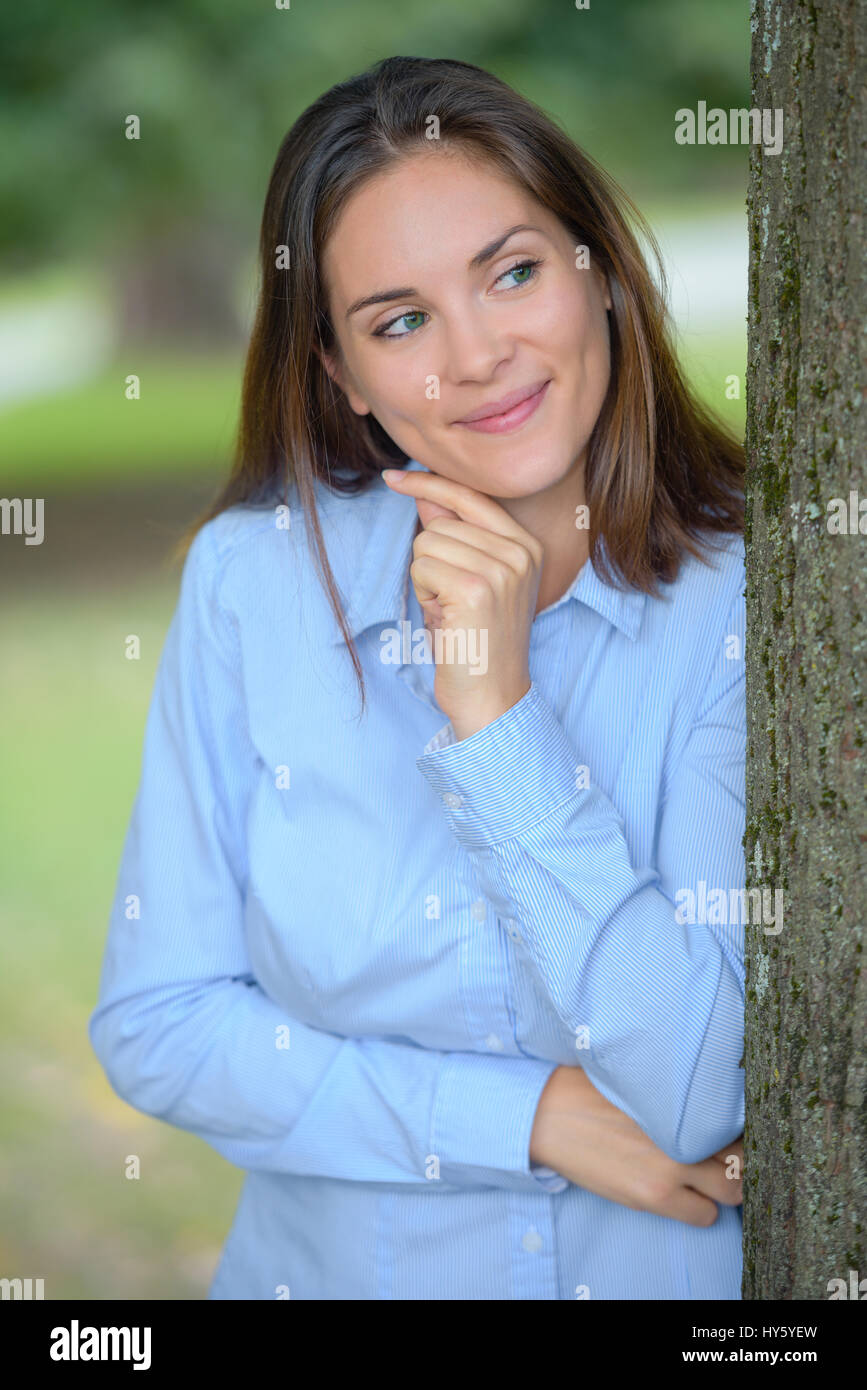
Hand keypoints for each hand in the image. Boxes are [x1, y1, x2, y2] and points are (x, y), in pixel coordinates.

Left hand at [381, 468, 542, 739]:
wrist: (492, 695)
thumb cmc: (477, 640)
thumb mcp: (472, 580)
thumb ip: (454, 536)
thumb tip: (425, 496)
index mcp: (527, 545)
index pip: (470, 496)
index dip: (429, 485)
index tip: (394, 477)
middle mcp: (520, 552)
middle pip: (440, 524)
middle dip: (431, 562)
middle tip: (451, 601)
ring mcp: (500, 568)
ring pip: (427, 543)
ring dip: (426, 580)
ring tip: (450, 611)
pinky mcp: (474, 588)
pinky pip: (422, 566)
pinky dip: (423, 594)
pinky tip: (445, 619)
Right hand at [529, 1065, 743, 1225]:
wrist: (550, 1115)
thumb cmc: (590, 1089)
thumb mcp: (640, 1080)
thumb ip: (676, 1093)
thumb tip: (705, 1097)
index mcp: (682, 1099)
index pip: (739, 1119)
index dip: (739, 1128)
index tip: (733, 1131)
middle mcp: (684, 1133)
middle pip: (743, 1156)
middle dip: (739, 1160)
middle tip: (725, 1157)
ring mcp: (671, 1168)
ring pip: (732, 1191)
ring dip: (725, 1186)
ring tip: (709, 1177)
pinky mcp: (653, 1196)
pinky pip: (705, 1215)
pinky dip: (702, 1208)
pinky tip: (686, 1194)